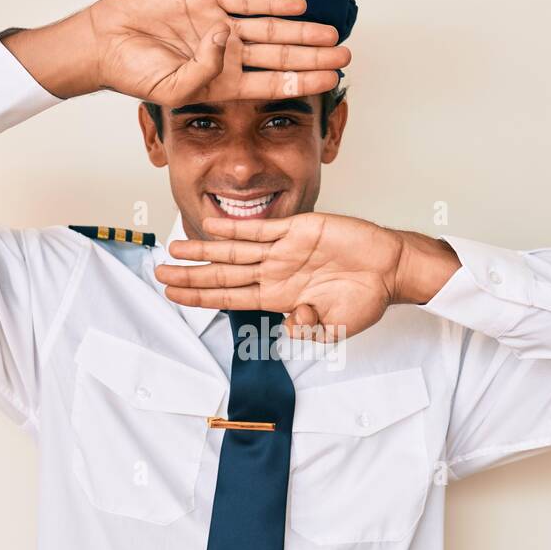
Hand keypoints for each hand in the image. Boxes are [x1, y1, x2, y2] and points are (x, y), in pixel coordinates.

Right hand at [4, 0, 349, 102]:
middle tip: (346, 55)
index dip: (304, 81)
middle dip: (314, 57)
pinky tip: (300, 7)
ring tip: (332, 33)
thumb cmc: (133, 72)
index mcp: (222, 83)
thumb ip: (203, 71)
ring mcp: (219, 27)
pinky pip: (247, 0)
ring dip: (302, 32)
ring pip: (271, 29)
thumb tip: (227, 39)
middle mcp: (227, 55)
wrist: (105, 41)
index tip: (331, 79)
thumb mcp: (172, 89)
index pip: (273, 83)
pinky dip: (274, 2)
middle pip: (281, 56)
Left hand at [155, 213, 460, 340]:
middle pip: (224, 274)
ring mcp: (284, 251)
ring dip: (204, 249)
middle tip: (160, 274)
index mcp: (280, 299)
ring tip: (173, 248)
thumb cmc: (366, 299)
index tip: (174, 295)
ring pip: (235, 250)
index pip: (231, 297)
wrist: (390, 268)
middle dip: (191, 275)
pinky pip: (260, 228)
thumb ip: (310, 327)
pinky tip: (210, 222)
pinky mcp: (298, 229)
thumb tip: (288, 323)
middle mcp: (275, 274)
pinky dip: (235, 226)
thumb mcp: (337, 326)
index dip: (201, 296)